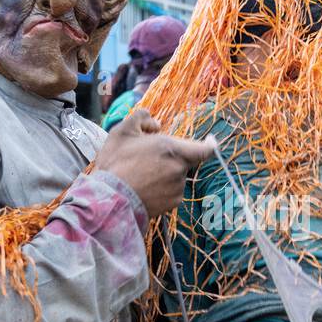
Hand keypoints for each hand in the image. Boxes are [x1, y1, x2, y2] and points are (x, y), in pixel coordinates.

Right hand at [95, 108, 215, 217]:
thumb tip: (156, 124)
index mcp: (172, 149)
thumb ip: (141, 117)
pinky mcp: (172, 204)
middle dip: (170, 156)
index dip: (210, 144)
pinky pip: (171, 191)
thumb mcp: (122, 130)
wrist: (110, 199)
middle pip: (184, 160)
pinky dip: (162, 188)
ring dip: (165, 172)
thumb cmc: (116, 163)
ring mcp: (177, 188)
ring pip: (176, 175)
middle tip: (147, 157)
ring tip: (140, 174)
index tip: (212, 141)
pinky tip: (144, 187)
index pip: (204, 148)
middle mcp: (179, 169)